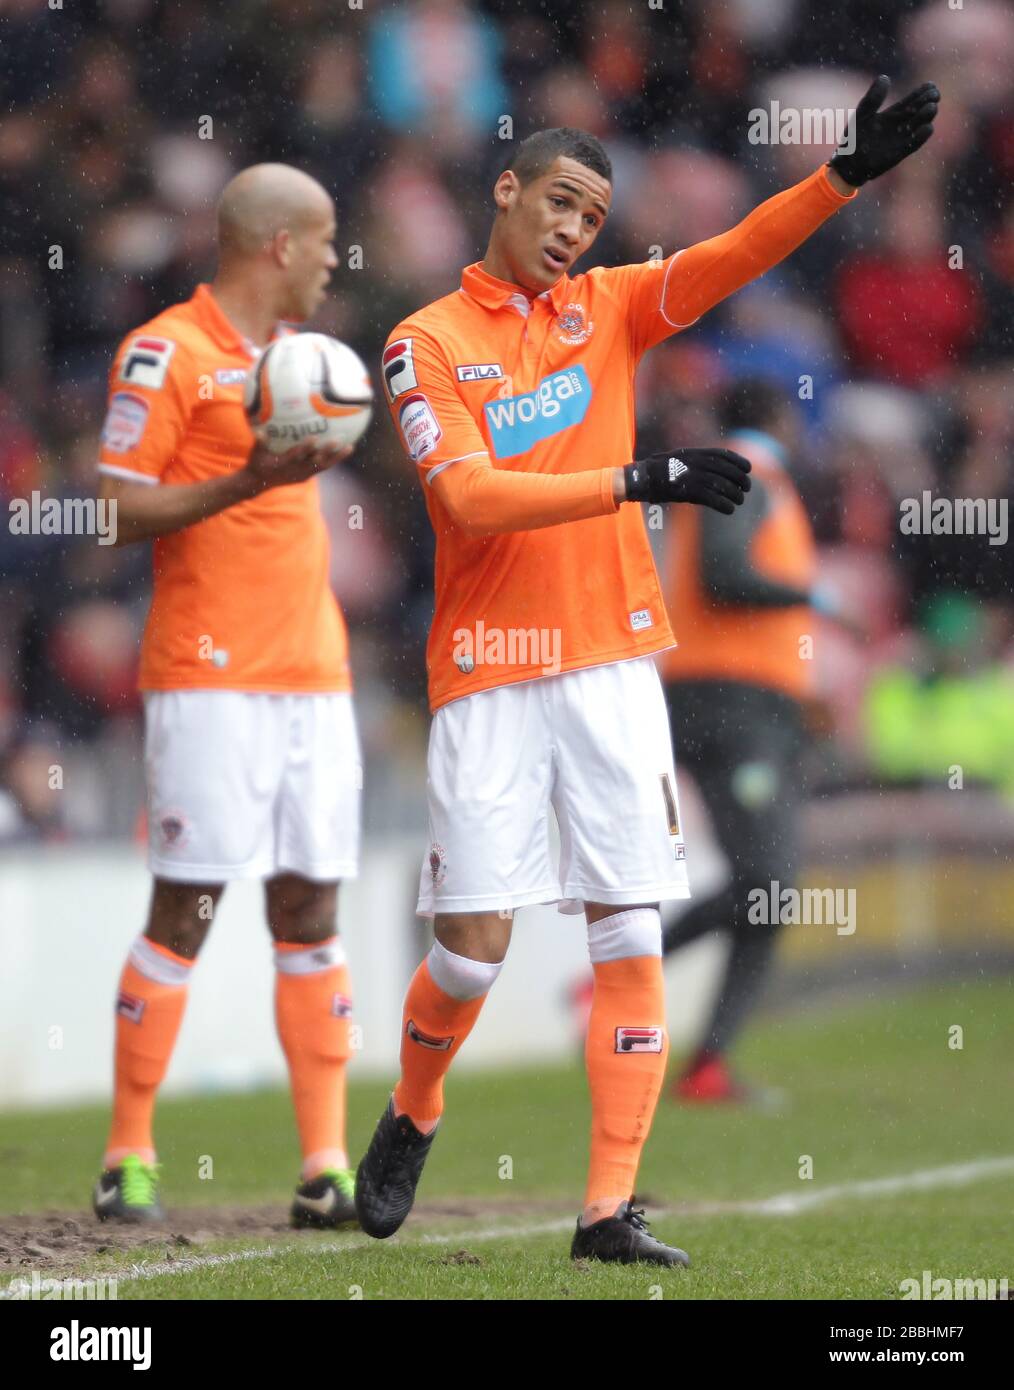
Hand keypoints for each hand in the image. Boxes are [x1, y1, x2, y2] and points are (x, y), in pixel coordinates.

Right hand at [243, 433, 352, 493]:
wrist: (260, 483)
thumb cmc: (257, 464)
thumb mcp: (256, 454)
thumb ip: (260, 442)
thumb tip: (260, 431)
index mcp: (285, 465)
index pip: (297, 456)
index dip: (306, 448)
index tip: (314, 438)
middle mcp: (297, 471)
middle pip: (315, 462)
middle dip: (326, 452)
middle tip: (337, 440)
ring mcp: (303, 475)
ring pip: (323, 466)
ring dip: (336, 457)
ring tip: (350, 447)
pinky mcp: (307, 476)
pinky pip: (323, 467)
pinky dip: (334, 459)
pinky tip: (345, 449)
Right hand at [624, 448, 750, 513]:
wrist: (642, 477)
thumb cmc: (659, 470)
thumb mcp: (680, 457)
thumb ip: (697, 460)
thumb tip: (714, 466)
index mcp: (696, 453)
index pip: (724, 454)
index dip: (739, 462)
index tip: (748, 469)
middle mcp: (697, 463)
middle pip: (727, 471)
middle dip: (741, 480)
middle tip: (746, 488)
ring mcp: (693, 476)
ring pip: (723, 486)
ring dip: (735, 494)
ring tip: (739, 501)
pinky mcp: (689, 491)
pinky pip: (712, 498)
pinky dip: (724, 505)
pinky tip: (730, 510)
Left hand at [829, 76, 939, 186]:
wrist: (848, 162)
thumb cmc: (854, 138)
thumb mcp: (863, 113)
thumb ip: (873, 97)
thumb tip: (885, 77)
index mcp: (893, 114)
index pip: (913, 100)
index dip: (924, 92)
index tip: (931, 85)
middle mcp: (900, 125)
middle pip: (920, 110)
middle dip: (929, 101)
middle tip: (934, 95)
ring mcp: (901, 139)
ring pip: (920, 125)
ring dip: (927, 116)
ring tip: (931, 107)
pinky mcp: (900, 152)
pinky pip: (914, 144)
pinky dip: (921, 136)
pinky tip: (927, 127)